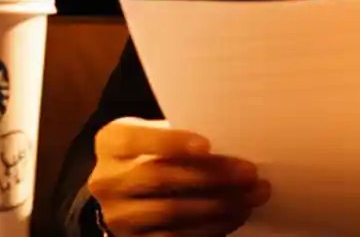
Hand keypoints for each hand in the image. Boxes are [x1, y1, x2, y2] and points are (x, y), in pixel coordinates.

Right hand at [87, 117, 270, 236]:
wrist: (122, 189)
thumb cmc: (150, 151)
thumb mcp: (154, 133)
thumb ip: (179, 135)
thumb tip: (232, 141)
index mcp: (112, 143)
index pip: (138, 140)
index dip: (172, 142)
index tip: (208, 144)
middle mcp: (108, 180)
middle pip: (161, 178)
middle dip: (211, 176)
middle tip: (250, 173)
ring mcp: (118, 215)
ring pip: (171, 213)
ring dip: (219, 206)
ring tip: (252, 196)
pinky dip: (210, 228)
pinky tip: (235, 216)